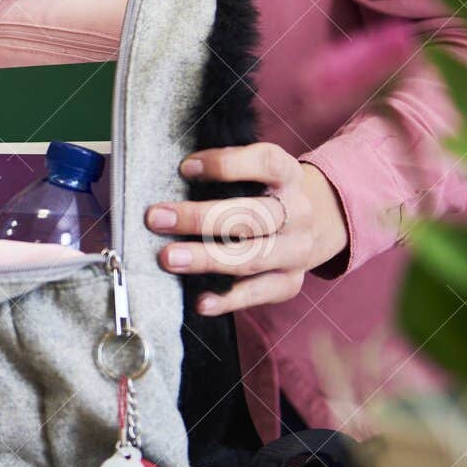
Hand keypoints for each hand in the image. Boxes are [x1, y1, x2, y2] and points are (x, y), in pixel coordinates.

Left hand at [143, 142, 347, 314]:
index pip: (266, 164)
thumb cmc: (263, 194)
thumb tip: (174, 175)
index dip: (226, 164)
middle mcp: (298, 212)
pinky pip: (259, 293)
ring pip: (252, 257)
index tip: (185, 168)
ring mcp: (297, 250)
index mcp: (288, 175)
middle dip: (200, 218)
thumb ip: (224, 172)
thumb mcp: (256, 173)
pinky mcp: (290, 282)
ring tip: (168, 258)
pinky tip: (200, 301)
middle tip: (156, 219)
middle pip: (252, 216)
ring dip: (206, 258)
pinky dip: (228, 299)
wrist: (311, 227)